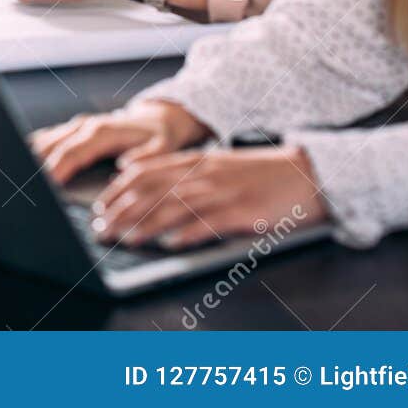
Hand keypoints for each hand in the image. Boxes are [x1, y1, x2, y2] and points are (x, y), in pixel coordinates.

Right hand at [29, 100, 208, 184]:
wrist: (158, 118)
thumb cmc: (160, 136)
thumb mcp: (163, 148)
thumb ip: (145, 158)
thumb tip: (123, 167)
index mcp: (103, 132)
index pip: (72, 153)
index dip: (56, 169)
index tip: (45, 185)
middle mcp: (85, 126)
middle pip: (51, 146)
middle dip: (35, 165)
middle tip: (23, 184)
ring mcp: (77, 126)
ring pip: (46, 140)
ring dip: (31, 157)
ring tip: (18, 176)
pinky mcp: (74, 130)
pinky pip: (48, 138)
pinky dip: (35, 150)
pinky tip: (26, 162)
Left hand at [91, 146, 327, 249]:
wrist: (307, 175)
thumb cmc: (260, 174)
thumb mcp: (216, 164)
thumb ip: (181, 170)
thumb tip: (137, 175)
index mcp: (195, 161)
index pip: (144, 171)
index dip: (118, 190)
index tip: (100, 207)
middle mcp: (204, 174)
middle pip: (152, 191)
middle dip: (121, 211)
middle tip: (101, 230)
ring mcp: (223, 192)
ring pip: (173, 208)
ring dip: (144, 226)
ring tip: (124, 240)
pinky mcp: (243, 212)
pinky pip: (209, 223)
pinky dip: (186, 235)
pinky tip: (170, 245)